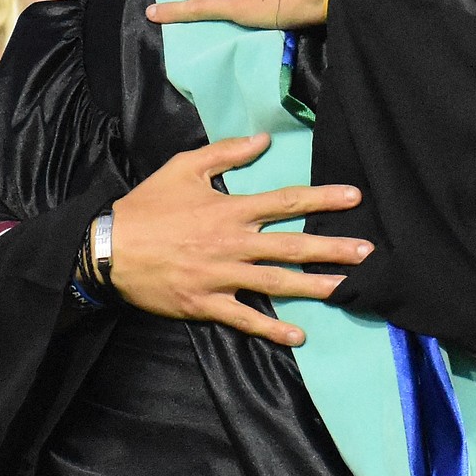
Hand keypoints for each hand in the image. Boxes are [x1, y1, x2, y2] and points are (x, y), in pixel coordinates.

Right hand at [109, 133, 369, 346]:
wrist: (108, 249)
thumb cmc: (147, 206)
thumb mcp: (183, 167)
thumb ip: (226, 152)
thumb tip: (263, 139)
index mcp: (230, 209)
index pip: (286, 202)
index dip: (322, 199)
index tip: (354, 199)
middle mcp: (233, 243)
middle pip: (292, 246)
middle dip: (332, 249)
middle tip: (367, 252)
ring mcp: (221, 277)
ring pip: (277, 283)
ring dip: (315, 287)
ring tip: (348, 290)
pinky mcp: (207, 303)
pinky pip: (245, 317)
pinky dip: (272, 328)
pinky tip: (298, 335)